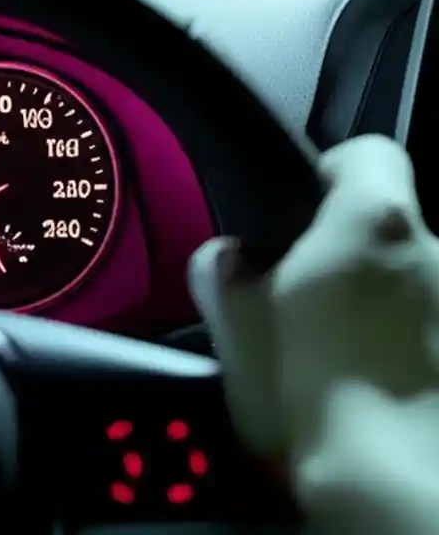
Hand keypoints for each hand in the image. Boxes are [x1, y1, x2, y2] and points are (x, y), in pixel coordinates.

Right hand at [190, 135, 438, 534]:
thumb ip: (228, 278)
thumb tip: (229, 258)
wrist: (400, 494)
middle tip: (312, 312)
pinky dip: (421, 350)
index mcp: (375, 224)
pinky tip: (394, 393)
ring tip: (355, 365)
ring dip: (393, 311)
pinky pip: (436, 332)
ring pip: (421, 289)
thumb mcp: (240, 335)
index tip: (300, 220)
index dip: (330, 177)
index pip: (367, 153)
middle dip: (357, 263)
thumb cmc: (313, 400)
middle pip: (394, 231)